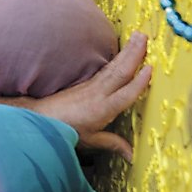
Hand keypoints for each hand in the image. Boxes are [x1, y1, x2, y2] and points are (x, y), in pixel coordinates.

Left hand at [32, 32, 150, 160]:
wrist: (41, 118)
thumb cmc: (66, 130)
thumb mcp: (91, 140)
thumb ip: (112, 143)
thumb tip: (131, 155)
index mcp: (103, 108)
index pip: (125, 93)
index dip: (139, 82)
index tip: (151, 68)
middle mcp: (99, 93)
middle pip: (120, 72)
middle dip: (134, 54)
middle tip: (144, 36)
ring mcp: (91, 85)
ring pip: (113, 66)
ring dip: (127, 51)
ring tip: (138, 36)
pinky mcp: (85, 82)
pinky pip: (105, 69)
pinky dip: (116, 59)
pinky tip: (122, 51)